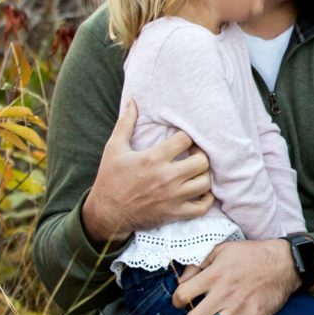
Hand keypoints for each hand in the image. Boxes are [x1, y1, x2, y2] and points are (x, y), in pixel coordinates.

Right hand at [81, 101, 213, 243]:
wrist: (107, 213)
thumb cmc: (110, 178)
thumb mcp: (114, 148)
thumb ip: (125, 123)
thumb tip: (132, 101)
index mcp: (153, 158)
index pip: (185, 140)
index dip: (187, 137)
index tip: (183, 140)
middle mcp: (166, 177)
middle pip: (201, 161)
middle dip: (200, 155)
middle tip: (194, 155)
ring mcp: (173, 197)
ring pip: (205, 183)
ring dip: (204, 175)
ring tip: (196, 172)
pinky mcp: (175, 213)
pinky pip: (202, 207)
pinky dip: (207, 199)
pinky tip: (200, 192)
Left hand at [172, 239, 298, 314]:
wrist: (284, 262)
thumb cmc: (252, 254)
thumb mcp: (222, 249)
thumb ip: (200, 263)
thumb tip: (183, 278)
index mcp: (213, 276)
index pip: (182, 295)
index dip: (177, 300)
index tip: (181, 301)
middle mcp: (223, 295)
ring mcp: (239, 309)